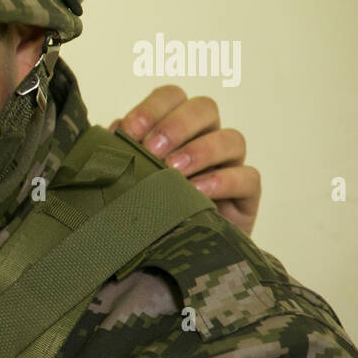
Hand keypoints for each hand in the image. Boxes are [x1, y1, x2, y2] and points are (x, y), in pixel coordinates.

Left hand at [109, 85, 261, 235]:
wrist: (167, 260)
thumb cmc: (144, 212)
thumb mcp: (125, 181)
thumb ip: (120, 156)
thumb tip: (110, 137)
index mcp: (174, 129)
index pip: (172, 97)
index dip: (152, 107)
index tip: (129, 130)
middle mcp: (204, 140)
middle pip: (205, 108)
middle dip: (177, 124)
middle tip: (153, 150)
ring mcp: (229, 166)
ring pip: (232, 138)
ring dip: (201, 150)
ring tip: (173, 171)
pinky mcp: (245, 197)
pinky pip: (247, 177)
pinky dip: (222, 180)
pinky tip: (197, 192)